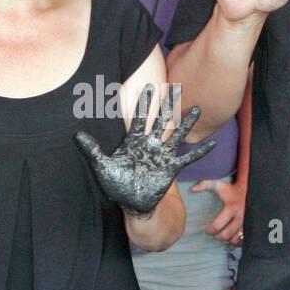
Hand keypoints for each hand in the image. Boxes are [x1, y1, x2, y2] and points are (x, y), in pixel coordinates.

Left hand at [75, 84, 215, 216]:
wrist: (132, 203)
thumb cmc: (117, 184)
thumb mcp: (102, 167)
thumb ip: (92, 150)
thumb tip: (77, 135)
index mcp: (134, 141)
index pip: (139, 117)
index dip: (144, 102)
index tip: (148, 86)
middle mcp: (150, 144)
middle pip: (161, 120)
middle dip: (168, 105)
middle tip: (177, 87)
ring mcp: (162, 155)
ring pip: (177, 135)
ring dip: (186, 123)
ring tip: (197, 109)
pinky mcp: (171, 168)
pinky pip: (188, 159)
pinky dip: (200, 152)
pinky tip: (213, 144)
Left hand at [192, 177, 245, 244]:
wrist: (249, 190)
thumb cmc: (231, 189)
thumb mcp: (218, 184)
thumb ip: (205, 184)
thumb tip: (193, 189)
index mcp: (232, 208)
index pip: (218, 225)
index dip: (210, 230)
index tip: (208, 230)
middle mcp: (241, 217)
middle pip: (226, 235)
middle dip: (217, 236)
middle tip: (214, 234)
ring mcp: (247, 223)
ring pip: (235, 239)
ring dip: (227, 240)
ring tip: (222, 236)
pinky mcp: (250, 226)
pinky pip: (243, 239)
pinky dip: (236, 242)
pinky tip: (231, 238)